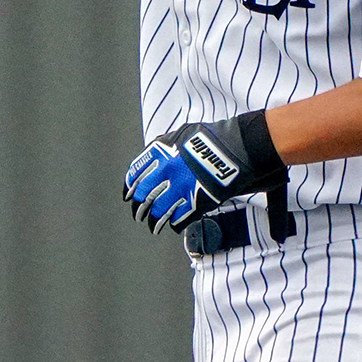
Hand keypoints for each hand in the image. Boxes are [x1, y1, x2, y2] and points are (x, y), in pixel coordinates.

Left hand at [123, 113, 287, 232]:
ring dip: (154, 220)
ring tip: (152, 226)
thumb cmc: (211, 138)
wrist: (234, 148)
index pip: (135, 175)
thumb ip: (164, 147)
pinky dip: (173, 223)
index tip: (128, 195)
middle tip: (138, 214)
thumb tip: (154, 158)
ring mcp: (180, 189)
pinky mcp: (196, 202)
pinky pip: (178, 218)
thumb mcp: (181, 134)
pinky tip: (172, 224)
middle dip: (139, 208)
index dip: (129, 188)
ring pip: (159, 211)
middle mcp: (166, 173)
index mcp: (160, 154)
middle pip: (143, 196)